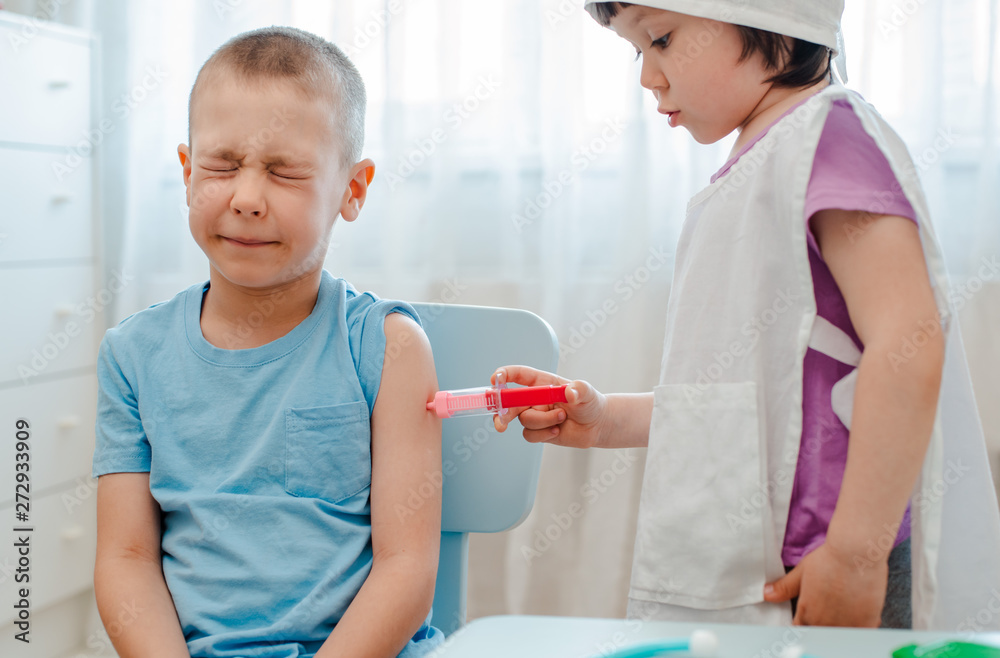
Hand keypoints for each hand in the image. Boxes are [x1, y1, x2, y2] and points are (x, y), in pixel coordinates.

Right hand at [491, 366, 607, 448]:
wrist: (595, 426)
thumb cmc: (589, 403)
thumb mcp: (587, 392)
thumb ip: (579, 389)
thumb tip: (570, 392)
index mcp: (542, 382)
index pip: (518, 375)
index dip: (504, 375)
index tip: (495, 379)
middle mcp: (535, 398)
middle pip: (510, 401)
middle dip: (502, 410)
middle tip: (501, 422)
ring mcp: (535, 415)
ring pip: (524, 420)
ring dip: (542, 421)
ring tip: (561, 419)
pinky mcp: (537, 431)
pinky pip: (529, 435)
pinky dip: (543, 435)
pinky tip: (557, 431)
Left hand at [763, 541, 886, 626]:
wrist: (855, 553)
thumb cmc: (828, 560)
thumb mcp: (801, 573)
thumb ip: (784, 588)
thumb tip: (766, 595)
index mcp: (806, 614)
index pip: (800, 630)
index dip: (803, 624)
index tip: (808, 617)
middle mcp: (825, 625)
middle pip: (820, 633)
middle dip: (822, 624)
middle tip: (829, 607)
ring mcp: (846, 627)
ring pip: (840, 634)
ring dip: (841, 626)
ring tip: (844, 607)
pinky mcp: (866, 624)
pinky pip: (861, 634)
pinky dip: (859, 626)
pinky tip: (860, 611)